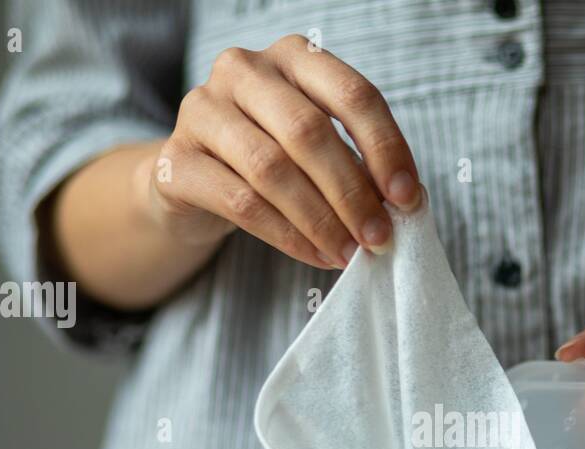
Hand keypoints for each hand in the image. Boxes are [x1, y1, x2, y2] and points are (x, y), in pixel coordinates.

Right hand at [142, 36, 420, 268]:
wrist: (193, 180)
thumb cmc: (273, 160)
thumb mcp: (319, 150)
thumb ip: (359, 164)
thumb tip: (407, 204)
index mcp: (293, 56)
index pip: (352, 94)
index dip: (386, 148)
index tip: (408, 199)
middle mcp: (243, 70)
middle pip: (309, 132)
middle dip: (352, 193)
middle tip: (379, 237)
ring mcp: (202, 110)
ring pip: (272, 169)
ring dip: (321, 220)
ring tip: (350, 254)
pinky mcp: (176, 160)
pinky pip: (240, 202)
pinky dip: (287, 235)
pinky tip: (315, 256)